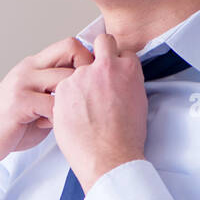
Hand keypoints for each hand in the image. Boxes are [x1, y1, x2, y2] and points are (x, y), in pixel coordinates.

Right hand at [0, 36, 93, 186]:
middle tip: (94, 96)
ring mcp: (22, 83)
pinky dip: (61, 118)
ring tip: (74, 116)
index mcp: (34, 66)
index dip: (88, 59)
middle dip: (89, 70)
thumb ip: (56, 94)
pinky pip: (53, 105)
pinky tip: (56, 128)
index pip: (69, 45)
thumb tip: (89, 94)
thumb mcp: (36, 103)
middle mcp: (28, 68)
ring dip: (77, 98)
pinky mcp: (18, 102)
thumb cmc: (10, 125)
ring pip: (66, 78)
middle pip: (71, 48)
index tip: (96, 82)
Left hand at [50, 32, 147, 192]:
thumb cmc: (126, 138)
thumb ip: (127, 82)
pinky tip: (71, 114)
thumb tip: (120, 80)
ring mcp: (81, 76)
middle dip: (99, 51)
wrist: (108, 157)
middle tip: (95, 69)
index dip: (115, 60)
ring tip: (82, 106)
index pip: (120, 49)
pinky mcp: (62, 89)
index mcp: (128, 69)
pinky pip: (63, 86)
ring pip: (78, 67)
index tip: (111, 70)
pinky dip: (66, 96)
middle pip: (101, 42)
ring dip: (79, 80)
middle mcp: (105, 66)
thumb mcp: (137, 102)